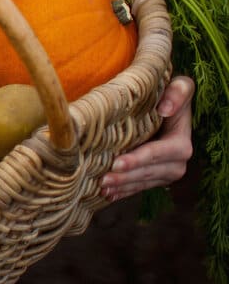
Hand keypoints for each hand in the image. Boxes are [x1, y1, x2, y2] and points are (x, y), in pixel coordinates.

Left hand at [101, 74, 194, 201]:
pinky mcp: (155, 177)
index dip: (138, 159)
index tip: (117, 163)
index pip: (158, 153)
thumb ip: (178, 93)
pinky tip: (108, 196)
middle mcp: (177, 162)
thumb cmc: (168, 94)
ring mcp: (166, 172)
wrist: (165, 107)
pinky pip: (139, 187)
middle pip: (148, 173)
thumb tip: (165, 109)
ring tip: (101, 188)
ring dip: (123, 187)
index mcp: (181, 143)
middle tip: (102, 180)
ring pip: (142, 182)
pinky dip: (124, 191)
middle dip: (126, 177)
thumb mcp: (179, 87)